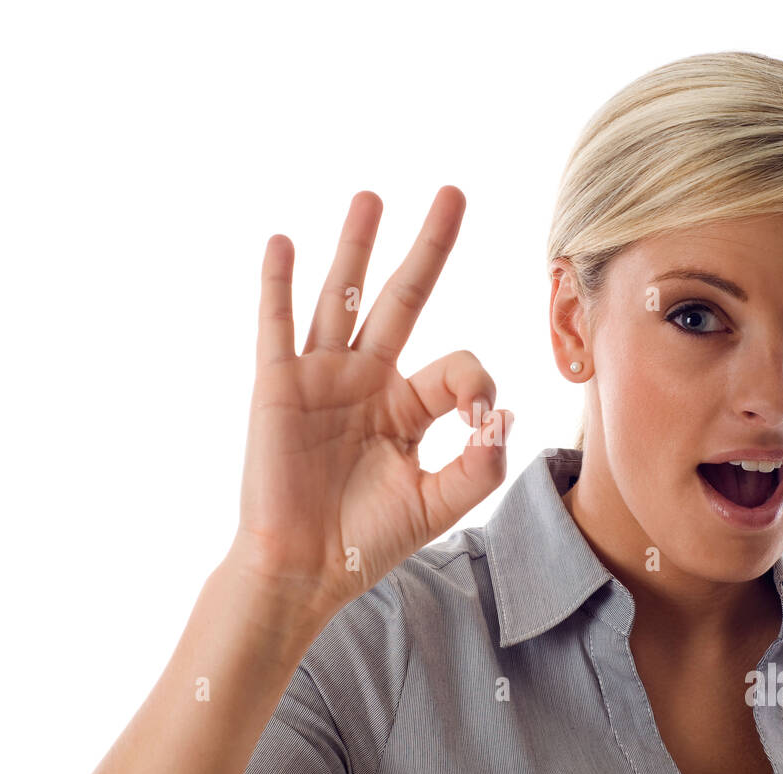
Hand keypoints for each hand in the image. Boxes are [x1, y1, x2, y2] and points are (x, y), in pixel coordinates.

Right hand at [227, 186, 511, 626]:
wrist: (304, 570)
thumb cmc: (367, 540)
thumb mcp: (438, 504)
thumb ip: (480, 465)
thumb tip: (504, 413)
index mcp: (409, 406)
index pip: (458, 366)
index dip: (477, 383)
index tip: (479, 416)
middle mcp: (368, 380)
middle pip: (403, 298)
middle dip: (429, 247)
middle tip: (453, 193)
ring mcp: (321, 377)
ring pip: (342, 297)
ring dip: (356, 247)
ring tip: (371, 197)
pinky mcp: (278, 386)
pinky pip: (278, 325)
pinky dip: (278, 284)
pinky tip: (284, 243)